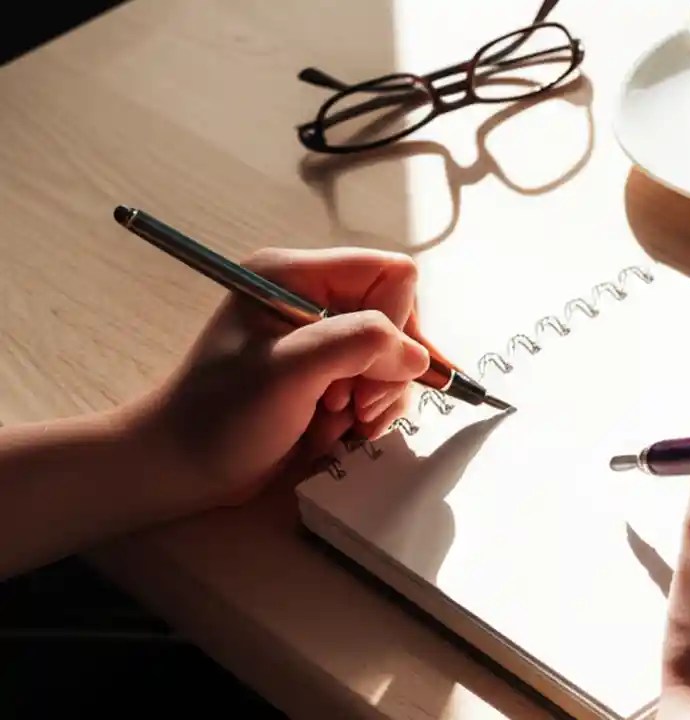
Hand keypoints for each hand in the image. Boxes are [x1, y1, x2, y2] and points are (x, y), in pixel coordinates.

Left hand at [131, 247, 430, 509]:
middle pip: (398, 319)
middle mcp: (315, 301)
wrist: (181, 468)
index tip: (371, 371)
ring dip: (376, 399)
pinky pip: (379, 387)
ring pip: (394, 359)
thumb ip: (360, 344)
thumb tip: (417, 356)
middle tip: (352, 406)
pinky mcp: (328, 378)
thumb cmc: (222, 415)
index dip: (398, 321)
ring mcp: (322, 342)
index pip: (391, 274)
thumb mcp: (290, 370)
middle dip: (386, 369)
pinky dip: (367, 415)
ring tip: (338, 423)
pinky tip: (334, 432)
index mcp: (298, 276)